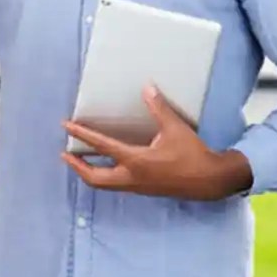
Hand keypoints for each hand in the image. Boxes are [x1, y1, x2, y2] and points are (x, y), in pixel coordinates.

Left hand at [61, 85, 253, 200]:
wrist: (211, 182)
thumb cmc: (193, 155)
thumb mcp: (175, 129)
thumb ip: (159, 108)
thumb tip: (147, 88)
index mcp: (136, 161)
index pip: (102, 146)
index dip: (82, 135)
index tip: (67, 125)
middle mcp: (132, 177)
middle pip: (94, 177)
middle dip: (77, 166)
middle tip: (65, 154)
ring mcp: (137, 186)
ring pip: (104, 184)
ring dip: (89, 172)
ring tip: (78, 160)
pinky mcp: (144, 189)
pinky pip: (117, 184)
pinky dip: (105, 175)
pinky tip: (106, 165)